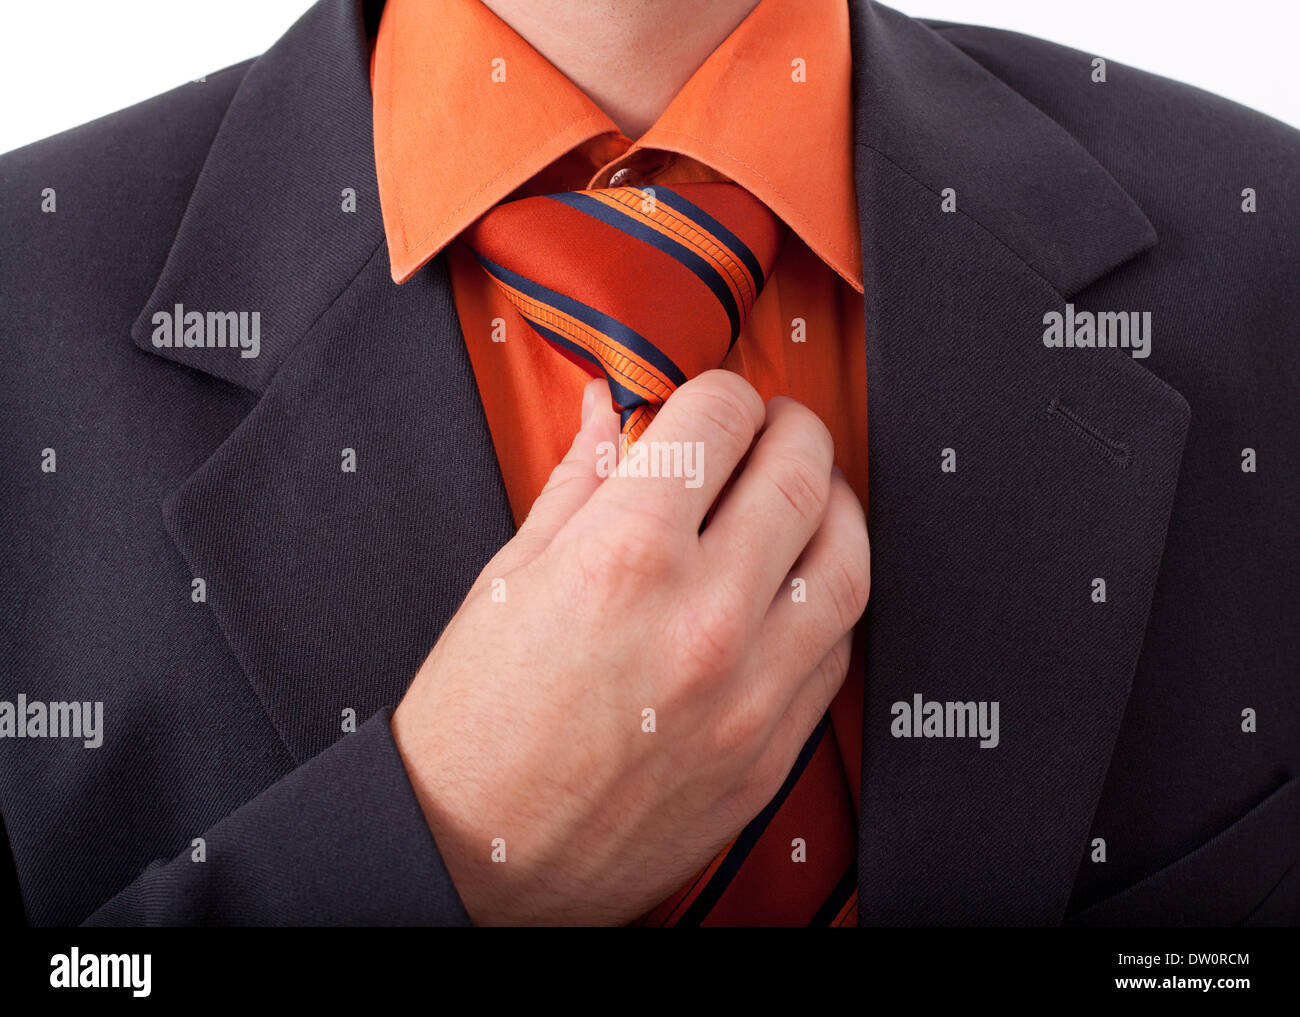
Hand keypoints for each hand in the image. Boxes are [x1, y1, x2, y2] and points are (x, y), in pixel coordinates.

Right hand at [391, 370, 869, 924]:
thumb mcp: (508, 580)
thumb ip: (578, 484)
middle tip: (768, 428)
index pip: (717, 421)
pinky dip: (827, 599)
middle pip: (799, 474)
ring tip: (801, 495)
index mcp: (623, 560)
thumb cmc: (476, 730)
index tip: (711, 401)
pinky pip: (838, 650)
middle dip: (790, 427)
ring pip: (848, 562)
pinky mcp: (770, 751)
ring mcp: (748, 693)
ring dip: (833, 507)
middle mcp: (701, 621)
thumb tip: (611, 418)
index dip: (718, 391)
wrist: (474, 860)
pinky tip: (793, 586)